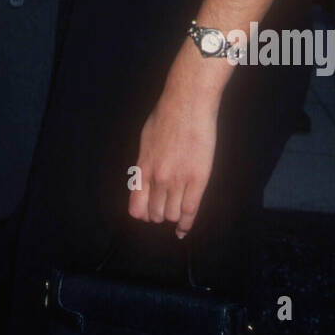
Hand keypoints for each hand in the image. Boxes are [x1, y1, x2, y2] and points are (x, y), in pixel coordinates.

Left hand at [128, 59, 219, 236]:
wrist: (187, 104)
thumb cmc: (165, 116)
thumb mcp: (145, 140)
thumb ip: (145, 162)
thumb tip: (144, 179)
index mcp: (143, 167)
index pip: (136, 206)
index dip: (142, 213)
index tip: (147, 214)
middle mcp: (157, 178)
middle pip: (155, 213)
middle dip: (159, 214)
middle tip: (165, 208)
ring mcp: (178, 180)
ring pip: (172, 215)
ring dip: (173, 216)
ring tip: (177, 210)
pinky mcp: (198, 180)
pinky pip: (190, 211)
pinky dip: (186, 224)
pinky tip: (183, 230)